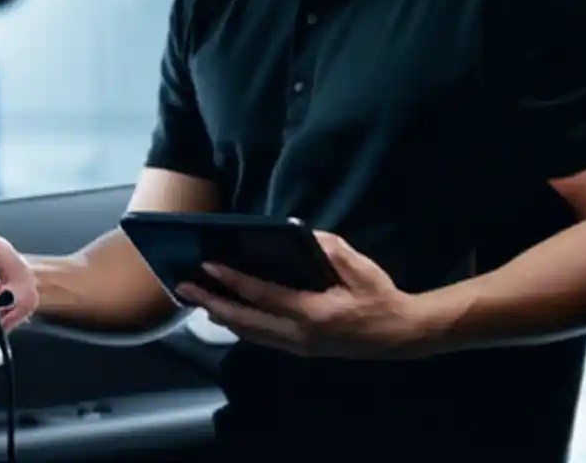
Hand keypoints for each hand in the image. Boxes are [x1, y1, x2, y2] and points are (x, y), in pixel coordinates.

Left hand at [175, 231, 431, 359]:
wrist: (402, 335)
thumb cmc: (380, 298)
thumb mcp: (359, 267)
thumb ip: (330, 249)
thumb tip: (302, 234)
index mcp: (312, 313)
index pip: (262, 295)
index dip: (232, 281)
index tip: (207, 267)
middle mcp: (299, 335)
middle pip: (245, 321)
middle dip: (211, 303)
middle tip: (183, 289)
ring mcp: (299, 347)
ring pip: (250, 334)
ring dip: (222, 316)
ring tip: (197, 300)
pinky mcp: (301, 350)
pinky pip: (262, 338)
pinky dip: (241, 325)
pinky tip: (228, 314)